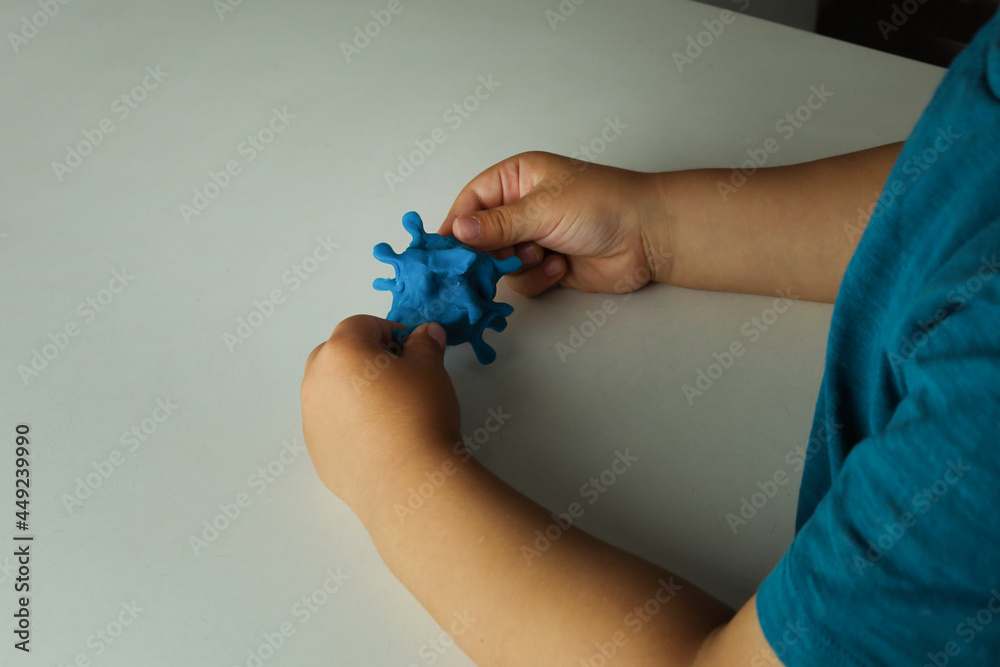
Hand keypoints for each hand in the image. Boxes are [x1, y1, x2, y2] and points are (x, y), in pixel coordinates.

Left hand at [300, 316, 458, 519]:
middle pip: (336, 354)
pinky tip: (378, 440)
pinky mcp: (316, 451)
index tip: (411, 349)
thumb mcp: (431, 370)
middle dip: (363, 357)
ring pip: (329, 391)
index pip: (360, 325)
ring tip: (388, 411)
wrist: (406, 480)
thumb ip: (425, 344)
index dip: (388, 330)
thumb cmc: (418, 412)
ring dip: (352, 390)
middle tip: (397, 376)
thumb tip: (427, 333)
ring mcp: (311, 418)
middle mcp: (315, 381)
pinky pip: (330, 424)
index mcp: (341, 352)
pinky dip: (348, 423)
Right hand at [439, 151, 673, 296]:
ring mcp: (535, 239)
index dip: (456, 225)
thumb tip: (455, 232)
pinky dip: (538, 277)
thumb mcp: (542, 207)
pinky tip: (561, 267)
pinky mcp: (548, 267)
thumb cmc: (601, 204)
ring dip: (518, 265)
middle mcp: (521, 208)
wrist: (648, 236)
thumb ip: (497, 224)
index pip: (470, 201)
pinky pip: (522, 282)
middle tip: (495, 261)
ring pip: (499, 264)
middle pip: (480, 237)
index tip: (443, 250)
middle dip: (488, 252)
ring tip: (544, 254)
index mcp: (516, 178)